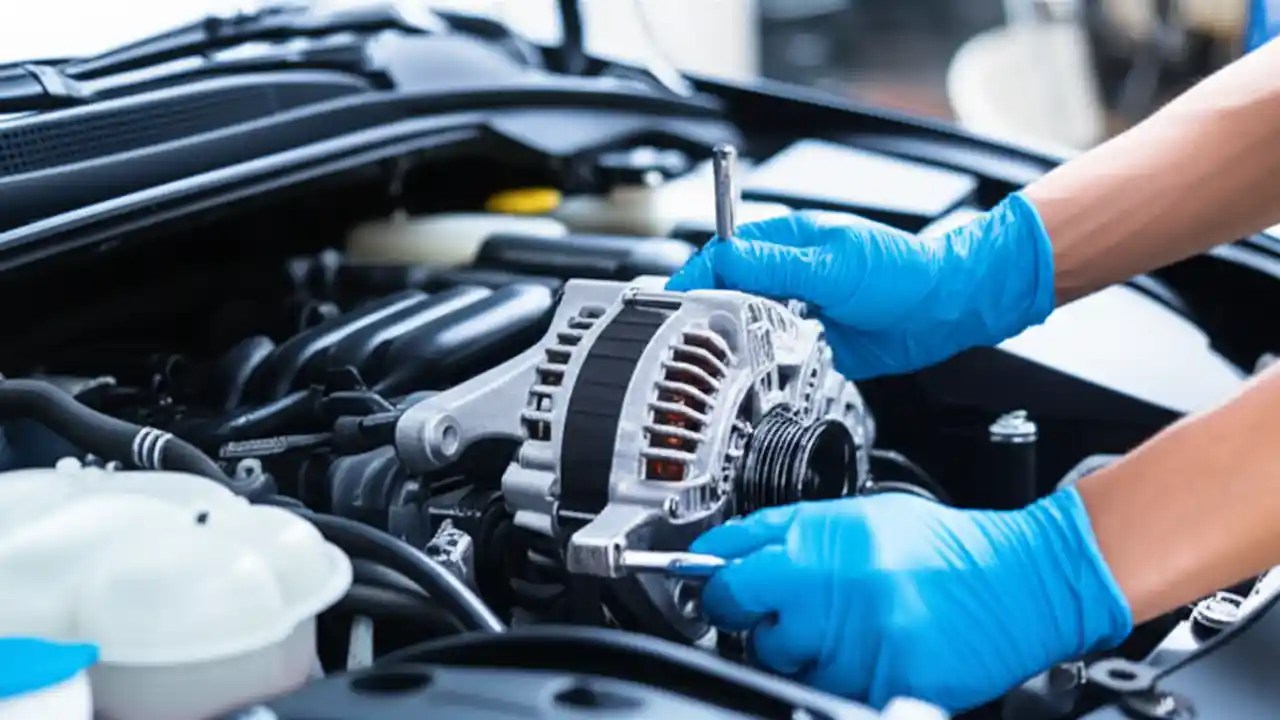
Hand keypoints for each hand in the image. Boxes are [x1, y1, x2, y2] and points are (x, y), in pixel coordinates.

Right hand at [666, 193, 1055, 378]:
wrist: (948, 307)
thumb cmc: (903, 271)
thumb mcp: (832, 265)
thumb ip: (774, 265)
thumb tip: (722, 258)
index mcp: (785, 244)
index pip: (722, 258)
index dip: (694, 280)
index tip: (672, 304)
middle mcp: (787, 276)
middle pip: (728, 295)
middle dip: (711, 315)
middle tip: (697, 336)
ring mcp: (799, 309)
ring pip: (749, 327)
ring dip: (741, 340)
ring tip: (734, 352)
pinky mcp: (812, 341)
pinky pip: (776, 354)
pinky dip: (769, 362)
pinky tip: (770, 366)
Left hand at [692, 489, 1131, 712]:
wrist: (1023, 580)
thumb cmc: (945, 548)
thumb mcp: (862, 515)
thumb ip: (791, 533)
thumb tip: (729, 551)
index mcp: (821, 539)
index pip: (729, 567)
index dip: (715, 580)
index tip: (714, 587)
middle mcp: (832, 588)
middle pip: (747, 622)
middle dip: (756, 620)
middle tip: (789, 614)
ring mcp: (856, 641)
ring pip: (785, 665)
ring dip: (801, 655)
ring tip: (846, 632)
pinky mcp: (882, 684)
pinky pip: (829, 695)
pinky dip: (840, 681)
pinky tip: (872, 654)